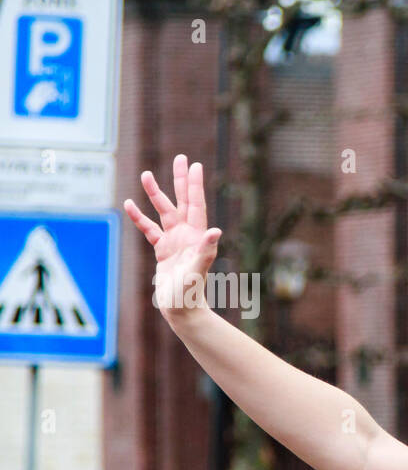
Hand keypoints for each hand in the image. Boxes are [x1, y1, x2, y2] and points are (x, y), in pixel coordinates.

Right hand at [123, 154, 221, 319]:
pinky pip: (149, 230)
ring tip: (146, 175)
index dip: (194, 186)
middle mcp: (187, 236)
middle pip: (183, 202)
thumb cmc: (191, 294)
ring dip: (156, 194)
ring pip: (164, 212)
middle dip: (181, 180)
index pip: (196, 205)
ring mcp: (175, 242)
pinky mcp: (163, 251)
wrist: (183, 311)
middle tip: (180, 158)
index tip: (193, 165)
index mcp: (196, 237)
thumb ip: (205, 252)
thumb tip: (215, 232)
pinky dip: (140, 218)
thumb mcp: (197, 271)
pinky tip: (129, 204)